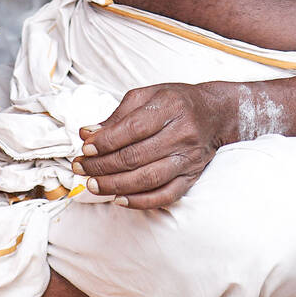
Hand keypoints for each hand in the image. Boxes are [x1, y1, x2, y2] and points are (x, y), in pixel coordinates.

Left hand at [73, 82, 227, 209]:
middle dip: (102, 165)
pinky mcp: (192, 176)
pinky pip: (165, 195)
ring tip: (93, 185)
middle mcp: (182, 133)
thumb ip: (117, 115)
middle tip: (80, 169)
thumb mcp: (147, 96)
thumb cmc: (176, 102)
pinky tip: (119, 199)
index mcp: (169, 107)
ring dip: (115, 185)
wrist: (215, 114)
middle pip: (136, 156)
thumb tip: (87, 134)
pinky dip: (140, 201)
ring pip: (148, 178)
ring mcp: (188, 158)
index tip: (85, 148)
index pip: (132, 128)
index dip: (105, 141)